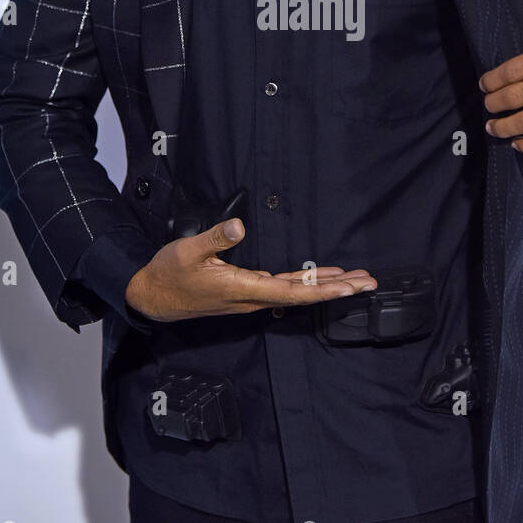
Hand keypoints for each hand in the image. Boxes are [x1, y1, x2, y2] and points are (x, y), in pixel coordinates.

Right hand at [125, 218, 376, 322]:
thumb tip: (240, 225)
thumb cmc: (169, 273)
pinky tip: (321, 277)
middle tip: (370, 283)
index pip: (292, 291)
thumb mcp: (188, 250)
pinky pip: (285, 287)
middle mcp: (253, 297)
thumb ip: (215, 238)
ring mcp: (251, 296)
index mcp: (243, 288)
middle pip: (304, 295)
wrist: (152, 296)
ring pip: (297, 291)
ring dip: (327, 285)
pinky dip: (307, 282)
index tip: (350, 286)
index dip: (324, 288)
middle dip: (338, 289)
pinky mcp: (247, 290)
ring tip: (356, 279)